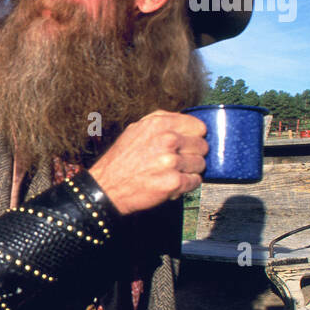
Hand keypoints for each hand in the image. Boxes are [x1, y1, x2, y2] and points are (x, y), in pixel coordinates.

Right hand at [88, 111, 206, 215]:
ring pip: (200, 164)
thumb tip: (187, 123)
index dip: (193, 136)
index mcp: (159, 124)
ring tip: (172, 172)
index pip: (198, 126)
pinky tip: (171, 183)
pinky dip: (185, 184)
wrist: (107, 187)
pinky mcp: (174, 182)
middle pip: (202, 146)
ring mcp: (171, 161)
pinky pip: (195, 181)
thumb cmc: (121, 160)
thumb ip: (162, 122)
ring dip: (189, 170)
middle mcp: (167, 140)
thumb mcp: (136, 129)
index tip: (186, 143)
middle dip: (192, 154)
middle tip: (178, 160)